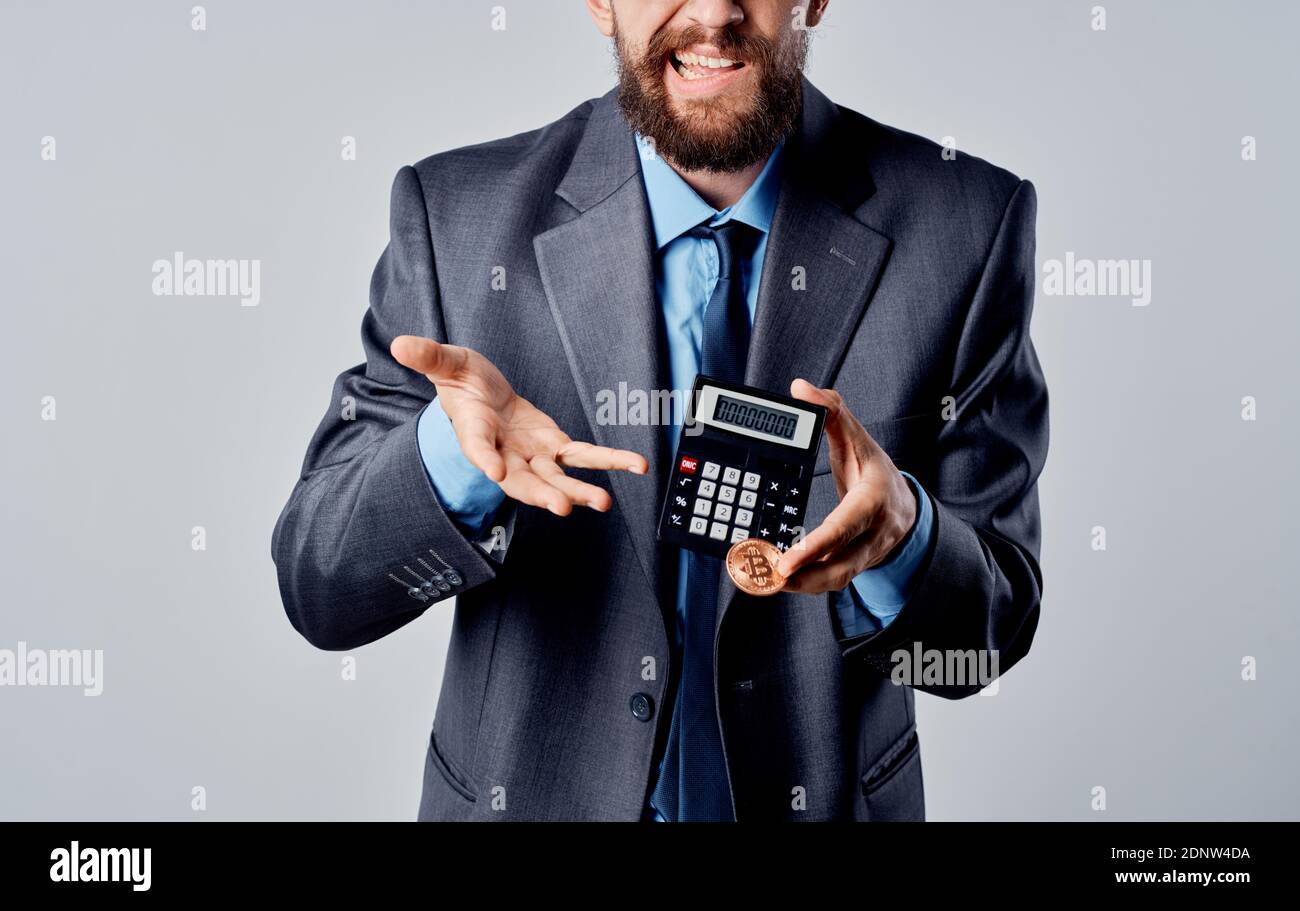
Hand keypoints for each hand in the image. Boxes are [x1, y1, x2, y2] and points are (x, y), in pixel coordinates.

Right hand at [391, 335, 647, 515]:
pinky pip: (584, 457)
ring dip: (578, 491)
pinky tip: (637, 465)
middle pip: (523, 481)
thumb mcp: (447, 362)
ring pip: (556, 479)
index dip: (485, 460)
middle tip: (561, 508)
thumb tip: (401, 343)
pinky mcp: (555, 447)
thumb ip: (429, 357)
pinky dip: (610, 460)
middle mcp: (504, 456)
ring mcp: (532, 456)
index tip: (492, 471)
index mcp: (475, 436)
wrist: (482, 393)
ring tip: (603, 502)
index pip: (478, 450)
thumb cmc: (462, 382)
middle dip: (542, 494)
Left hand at [776, 379, 917, 593]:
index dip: (817, 546)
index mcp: (873, 501)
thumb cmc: (875, 472)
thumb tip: (801, 388)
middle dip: (804, 577)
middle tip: (769, 578)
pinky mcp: (853, 569)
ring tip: (764, 582)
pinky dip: (804, 584)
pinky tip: (776, 581)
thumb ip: (831, 413)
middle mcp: (873, 535)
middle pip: (840, 566)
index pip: (845, 527)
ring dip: (800, 586)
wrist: (908, 510)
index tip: (787, 561)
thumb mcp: (858, 439)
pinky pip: (829, 581)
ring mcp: (864, 556)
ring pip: (835, 581)